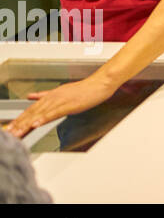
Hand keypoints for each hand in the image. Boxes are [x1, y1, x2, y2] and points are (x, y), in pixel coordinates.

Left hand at [2, 75, 118, 138]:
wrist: (100, 83)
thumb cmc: (84, 89)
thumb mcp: (62, 91)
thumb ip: (45, 94)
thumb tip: (31, 96)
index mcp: (50, 96)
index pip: (31, 109)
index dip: (19, 119)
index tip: (10, 128)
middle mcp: (53, 97)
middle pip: (32, 112)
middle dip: (19, 124)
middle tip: (9, 133)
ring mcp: (60, 101)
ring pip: (40, 114)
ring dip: (27, 124)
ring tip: (18, 133)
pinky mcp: (69, 105)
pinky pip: (54, 113)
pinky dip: (44, 118)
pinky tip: (36, 124)